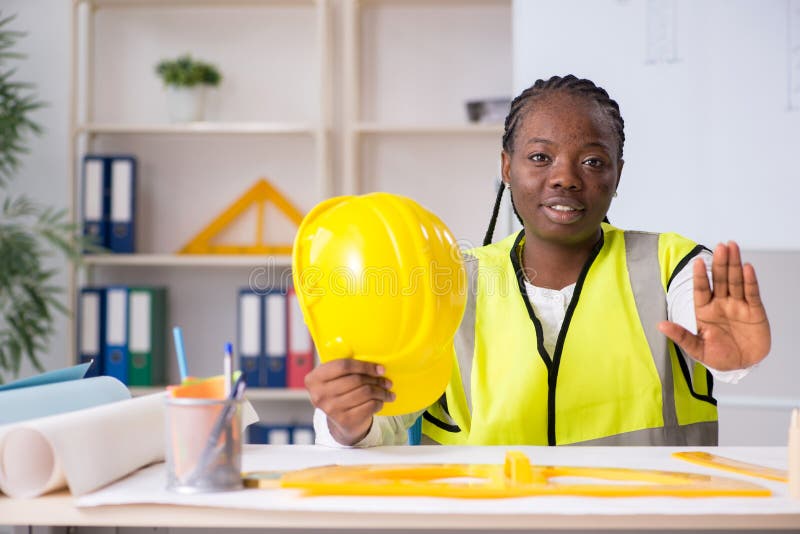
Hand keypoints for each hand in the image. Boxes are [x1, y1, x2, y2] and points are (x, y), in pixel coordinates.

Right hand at [304, 359, 394, 444]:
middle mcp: (319, 394)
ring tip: (387, 390)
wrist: (338, 422)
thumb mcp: (334, 378)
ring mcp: (331, 409)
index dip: (365, 366)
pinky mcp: (344, 420)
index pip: (343, 366)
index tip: (380, 368)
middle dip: (376, 379)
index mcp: (314, 379)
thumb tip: (375, 364)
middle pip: (356, 380)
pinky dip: (379, 402)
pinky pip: (369, 406)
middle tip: (387, 381)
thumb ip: (345, 368)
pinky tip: (381, 401)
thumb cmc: (339, 392)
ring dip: (381, 391)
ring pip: (365, 393)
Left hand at [658, 241, 770, 370]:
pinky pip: (751, 293)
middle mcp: (721, 304)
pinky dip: (750, 281)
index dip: (700, 276)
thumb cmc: (718, 355)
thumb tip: (660, 326)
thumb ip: (681, 336)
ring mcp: (738, 306)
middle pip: (720, 280)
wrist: (742, 366)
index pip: (701, 289)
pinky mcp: (755, 311)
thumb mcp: (696, 348)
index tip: (697, 262)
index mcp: (704, 310)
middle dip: (720, 263)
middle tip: (721, 246)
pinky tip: (747, 268)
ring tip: (733, 247)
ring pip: (736, 281)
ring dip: (734, 265)